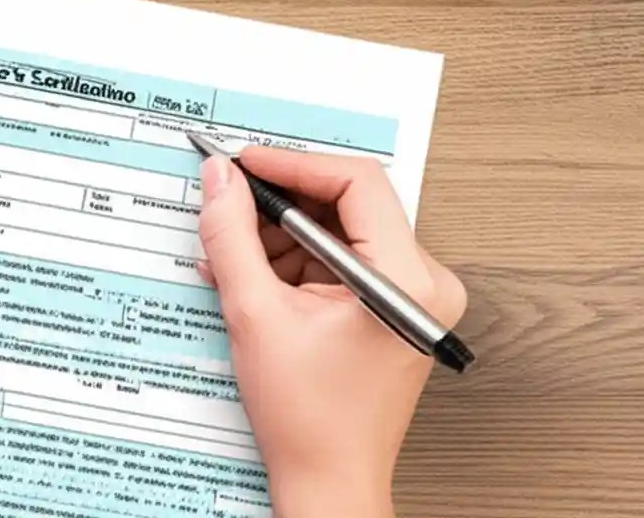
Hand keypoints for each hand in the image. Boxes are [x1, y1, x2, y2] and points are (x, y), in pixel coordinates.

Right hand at [197, 148, 466, 517]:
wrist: (329, 480)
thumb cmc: (310, 420)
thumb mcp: (254, 314)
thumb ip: (232, 236)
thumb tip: (221, 182)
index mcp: (405, 279)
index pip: (355, 182)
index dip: (292, 165)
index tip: (245, 163)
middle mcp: (422, 282)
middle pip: (347, 203)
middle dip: (280, 204)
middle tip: (230, 202)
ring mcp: (409, 295)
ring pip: (337, 231)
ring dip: (280, 236)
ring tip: (232, 255)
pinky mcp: (390, 306)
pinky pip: (338, 260)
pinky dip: (292, 262)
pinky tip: (252, 275)